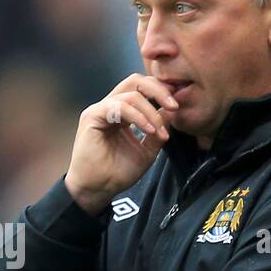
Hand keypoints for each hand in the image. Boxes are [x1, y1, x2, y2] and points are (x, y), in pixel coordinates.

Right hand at [65, 73, 180, 215]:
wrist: (98, 189)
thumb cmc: (118, 173)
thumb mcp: (147, 151)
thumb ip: (157, 130)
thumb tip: (170, 112)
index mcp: (123, 112)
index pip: (142, 90)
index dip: (161, 92)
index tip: (177, 107)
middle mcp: (111, 107)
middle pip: (136, 82)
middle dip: (159, 90)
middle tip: (174, 106)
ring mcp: (100, 110)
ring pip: (131, 94)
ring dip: (151, 112)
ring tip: (159, 132)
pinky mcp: (92, 116)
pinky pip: (118, 106)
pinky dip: (137, 116)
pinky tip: (148, 130)